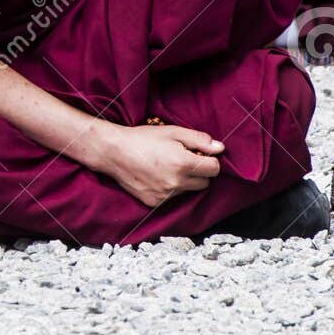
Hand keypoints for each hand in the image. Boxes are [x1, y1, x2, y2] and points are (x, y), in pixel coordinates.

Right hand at [95, 124, 222, 208]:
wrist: (114, 152)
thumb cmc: (143, 138)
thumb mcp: (173, 131)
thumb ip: (199, 140)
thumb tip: (219, 148)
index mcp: (183, 164)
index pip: (214, 169)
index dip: (209, 160)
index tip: (200, 154)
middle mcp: (176, 183)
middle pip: (204, 183)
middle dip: (199, 172)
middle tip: (183, 159)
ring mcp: (165, 195)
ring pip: (188, 191)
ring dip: (185, 181)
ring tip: (167, 166)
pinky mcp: (155, 202)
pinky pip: (172, 198)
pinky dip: (170, 189)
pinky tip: (157, 176)